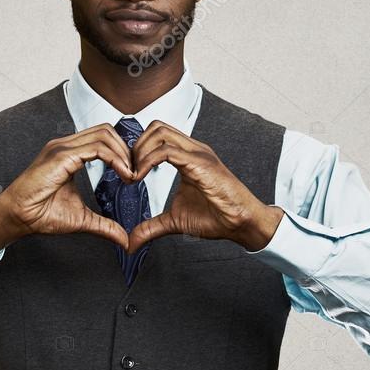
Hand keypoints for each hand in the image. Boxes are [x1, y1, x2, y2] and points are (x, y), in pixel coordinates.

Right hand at [0, 124, 134, 249]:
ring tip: (131, 175)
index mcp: (70, 153)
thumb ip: (104, 225)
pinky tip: (123, 174)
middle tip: (136, 173)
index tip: (133, 174)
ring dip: (124, 154)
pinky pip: (97, 148)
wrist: (18, 217)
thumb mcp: (82, 219)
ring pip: (104, 134)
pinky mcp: (62, 155)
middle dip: (127, 150)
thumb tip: (124, 240)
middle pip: (107, 130)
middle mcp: (66, 144)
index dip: (122, 152)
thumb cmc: (41, 214)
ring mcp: (63, 147)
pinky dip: (115, 159)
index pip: (103, 138)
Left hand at [124, 120, 283, 253]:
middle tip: (128, 171)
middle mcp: (192, 149)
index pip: (157, 135)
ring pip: (159, 132)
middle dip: (135, 147)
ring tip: (133, 175)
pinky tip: (140, 178)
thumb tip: (132, 242)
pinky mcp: (200, 163)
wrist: (242, 223)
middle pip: (155, 126)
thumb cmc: (216, 217)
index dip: (137, 150)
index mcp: (187, 156)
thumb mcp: (174, 221)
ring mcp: (197, 153)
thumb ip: (151, 227)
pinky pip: (167, 151)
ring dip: (139, 151)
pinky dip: (147, 161)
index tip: (128, 173)